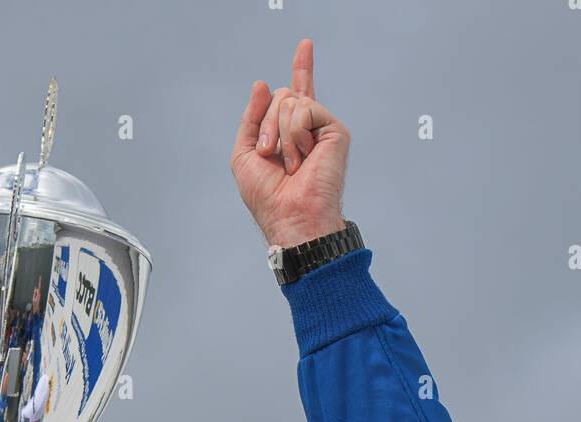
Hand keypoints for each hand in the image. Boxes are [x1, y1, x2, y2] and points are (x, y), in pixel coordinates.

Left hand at [230, 37, 349, 247]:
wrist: (291, 217)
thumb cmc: (269, 197)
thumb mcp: (244, 153)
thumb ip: (250, 118)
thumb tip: (263, 84)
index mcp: (290, 134)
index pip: (295, 95)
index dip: (301, 70)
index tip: (306, 45)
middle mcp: (309, 129)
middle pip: (281, 94)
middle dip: (266, 123)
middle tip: (270, 154)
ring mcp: (322, 129)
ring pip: (289, 99)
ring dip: (279, 131)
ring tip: (290, 164)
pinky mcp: (336, 131)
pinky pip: (305, 107)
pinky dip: (295, 132)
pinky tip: (303, 157)